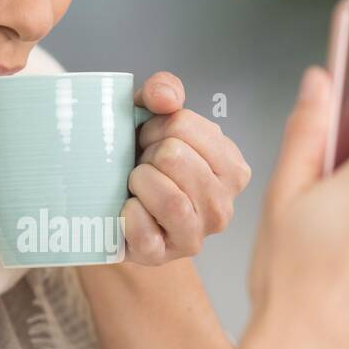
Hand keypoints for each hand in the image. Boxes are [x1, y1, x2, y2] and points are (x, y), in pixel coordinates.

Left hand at [120, 72, 251, 263]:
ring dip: (138, 181)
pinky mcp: (163, 256)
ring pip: (168, 198)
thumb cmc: (144, 160)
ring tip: (134, 183)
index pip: (184, 125)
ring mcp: (195, 235)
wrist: (116, 206)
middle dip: (146, 154)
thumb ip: (164, 91)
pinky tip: (126, 208)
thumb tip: (165, 97)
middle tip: (141, 163)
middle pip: (173, 157)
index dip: (155, 126)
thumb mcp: (154, 116)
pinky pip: (144, 231)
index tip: (150, 138)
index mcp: (232, 168)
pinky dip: (127, 214)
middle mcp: (223, 205)